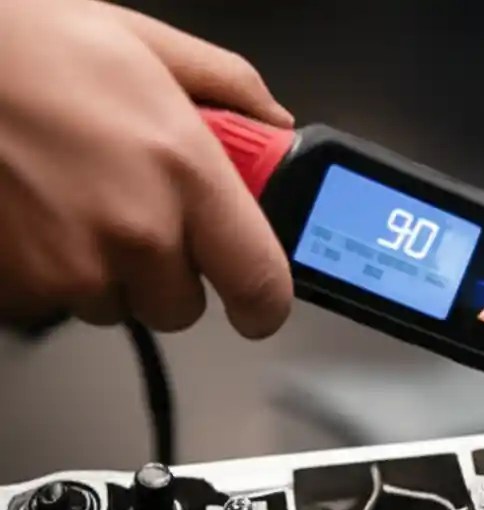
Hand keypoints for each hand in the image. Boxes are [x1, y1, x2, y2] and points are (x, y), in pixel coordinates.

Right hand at [0, 0, 294, 337]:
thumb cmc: (29, 43)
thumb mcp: (149, 44)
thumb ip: (230, 87)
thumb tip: (273, 123)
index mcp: (187, 172)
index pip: (261, 284)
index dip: (264, 302)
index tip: (258, 301)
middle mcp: (136, 230)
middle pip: (181, 307)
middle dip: (168, 273)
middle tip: (138, 215)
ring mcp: (72, 265)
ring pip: (115, 306)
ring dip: (105, 271)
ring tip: (76, 201)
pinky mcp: (18, 285)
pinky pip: (54, 302)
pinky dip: (51, 270)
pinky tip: (40, 214)